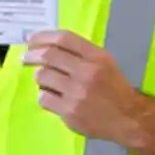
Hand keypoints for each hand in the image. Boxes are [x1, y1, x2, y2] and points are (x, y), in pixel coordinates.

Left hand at [22, 30, 144, 143]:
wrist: (129, 118)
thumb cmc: (114, 87)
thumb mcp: (104, 62)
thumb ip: (80, 53)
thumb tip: (47, 45)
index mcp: (96, 57)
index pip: (64, 39)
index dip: (44, 36)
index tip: (31, 38)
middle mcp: (86, 72)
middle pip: (49, 56)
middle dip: (32, 55)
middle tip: (26, 57)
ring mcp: (77, 93)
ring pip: (43, 77)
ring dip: (40, 77)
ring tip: (46, 80)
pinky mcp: (69, 112)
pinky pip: (44, 98)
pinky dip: (44, 96)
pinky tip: (52, 97)